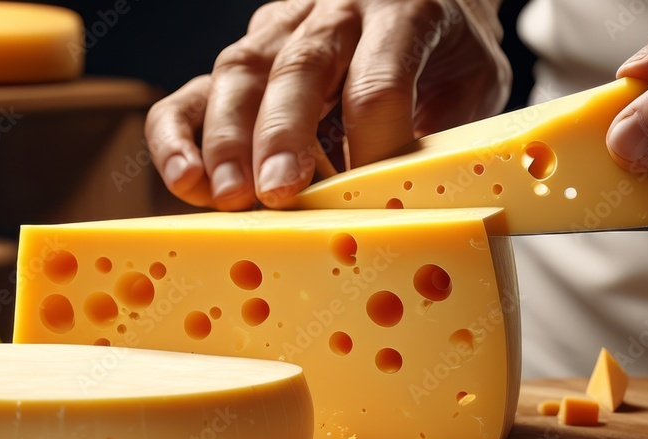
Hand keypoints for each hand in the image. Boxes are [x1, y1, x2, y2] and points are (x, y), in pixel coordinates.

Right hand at [145, 0, 510, 210]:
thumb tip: (404, 208)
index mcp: (404, 13)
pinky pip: (195, 91)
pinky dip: (178, 135)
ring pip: (241, 73)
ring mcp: (279, 30)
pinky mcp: (243, 59)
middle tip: (276, 196)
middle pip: (301, 69)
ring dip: (228, 142)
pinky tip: (184, 180)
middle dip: (284, 137)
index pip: (379, 82)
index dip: (373, 143)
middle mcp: (334, 13)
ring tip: (226, 200)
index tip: (369, 197)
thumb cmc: (445, 59)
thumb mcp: (470, 88)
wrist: (426, 0)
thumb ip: (442, 136)